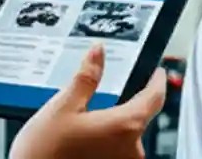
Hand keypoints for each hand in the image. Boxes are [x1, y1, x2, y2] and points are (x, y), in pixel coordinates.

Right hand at [10, 44, 166, 158]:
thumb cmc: (43, 153)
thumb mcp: (62, 106)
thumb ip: (86, 78)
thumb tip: (98, 52)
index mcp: (124, 126)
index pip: (154, 98)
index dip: (157, 81)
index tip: (157, 72)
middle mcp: (130, 150)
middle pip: (137, 118)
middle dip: (123, 106)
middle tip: (99, 99)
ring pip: (125, 138)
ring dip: (111, 128)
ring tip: (82, 125)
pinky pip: (116, 153)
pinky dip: (104, 145)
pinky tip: (82, 142)